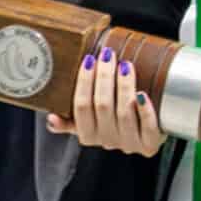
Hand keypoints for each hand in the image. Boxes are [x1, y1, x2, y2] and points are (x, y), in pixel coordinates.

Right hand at [45, 44, 166, 156]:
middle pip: (102, 106)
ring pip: (124, 113)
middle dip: (104, 77)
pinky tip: (143, 94)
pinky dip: (145, 110)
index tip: (89, 60)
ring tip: (126, 65)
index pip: (81, 107)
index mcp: (88, 135)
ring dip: (124, 86)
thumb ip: (71, 122)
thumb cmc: (117, 125)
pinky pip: (148, 128)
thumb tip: (50, 119)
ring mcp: (129, 143)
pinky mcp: (149, 144)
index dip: (84, 82)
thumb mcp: (91, 126)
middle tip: (108, 55)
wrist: (148, 137)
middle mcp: (107, 141)